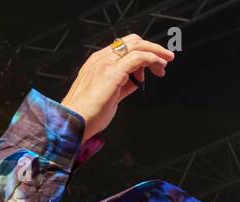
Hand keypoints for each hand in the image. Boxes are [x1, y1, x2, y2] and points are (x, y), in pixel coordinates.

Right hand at [60, 35, 174, 142]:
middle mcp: (101, 58)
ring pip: (136, 45)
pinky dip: (152, 59)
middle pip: (132, 41)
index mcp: (98, 62)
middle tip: (166, 58)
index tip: (155, 63)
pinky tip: (159, 66)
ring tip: (166, 62)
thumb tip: (138, 78)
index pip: (123, 47)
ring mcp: (106, 64)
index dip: (142, 51)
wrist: (73, 122)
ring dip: (155, 52)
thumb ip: (124, 84)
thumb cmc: (88, 114)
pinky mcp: (112, 73)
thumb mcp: (111, 95)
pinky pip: (137, 58)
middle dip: (152, 48)